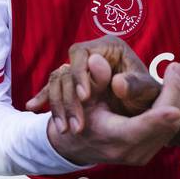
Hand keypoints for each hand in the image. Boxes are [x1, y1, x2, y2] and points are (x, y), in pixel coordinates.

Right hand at [26, 34, 163, 134]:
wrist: (142, 106)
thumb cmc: (147, 94)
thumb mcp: (145, 91)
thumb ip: (134, 85)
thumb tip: (117, 83)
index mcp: (108, 47)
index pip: (82, 54)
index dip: (81, 74)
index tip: (85, 97)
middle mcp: (90, 53)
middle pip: (67, 69)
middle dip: (69, 98)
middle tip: (76, 123)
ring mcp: (78, 66)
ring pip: (58, 82)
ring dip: (59, 107)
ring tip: (64, 131)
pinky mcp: (71, 80)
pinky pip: (53, 88)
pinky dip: (44, 99)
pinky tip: (32, 107)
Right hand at [36, 53, 179, 166]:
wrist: (77, 146)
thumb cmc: (78, 117)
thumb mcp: (81, 98)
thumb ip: (93, 80)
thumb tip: (97, 60)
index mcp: (113, 138)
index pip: (143, 126)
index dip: (161, 112)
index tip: (178, 90)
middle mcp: (130, 152)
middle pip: (165, 125)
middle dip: (175, 94)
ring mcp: (141, 156)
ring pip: (171, 128)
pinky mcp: (147, 153)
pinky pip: (169, 131)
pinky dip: (176, 109)